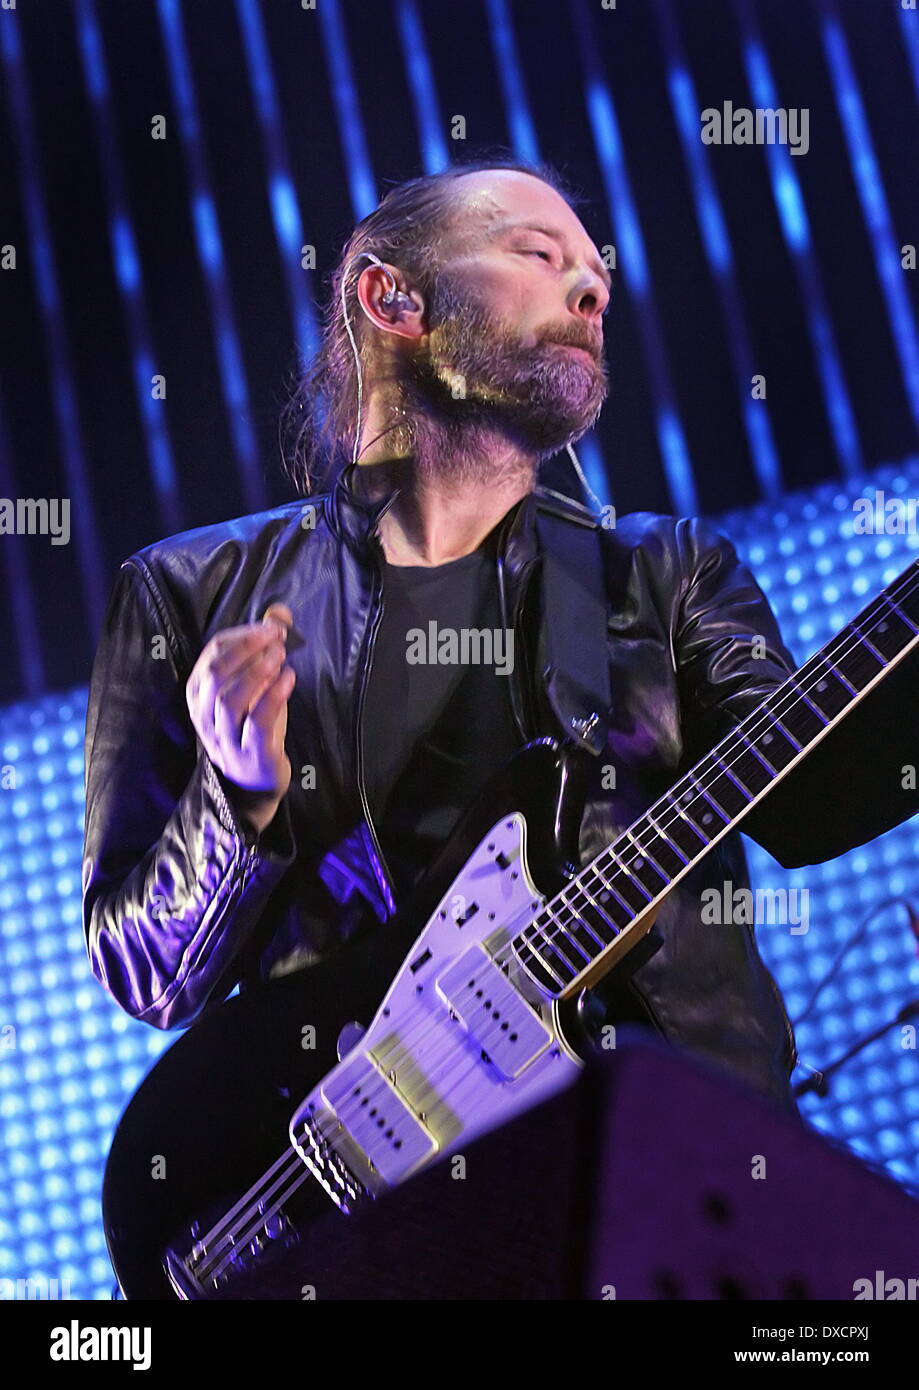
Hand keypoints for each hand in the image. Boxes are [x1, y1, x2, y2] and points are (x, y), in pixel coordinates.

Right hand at [186, 602, 296, 831]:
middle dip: (247, 650)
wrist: (255, 782)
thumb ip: (264, 647)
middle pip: (216, 675)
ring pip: (230, 700)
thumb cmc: (253, 726)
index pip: (211, 655)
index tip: (272, 626)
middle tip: (278, 638)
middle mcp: (205, 717)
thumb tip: (279, 611)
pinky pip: (256, 724)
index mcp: (199, 695)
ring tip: (281, 656)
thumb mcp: (255, 685)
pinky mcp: (251, 756)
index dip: (242, 636)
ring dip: (257, 672)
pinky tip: (289, 679)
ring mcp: (225, 739)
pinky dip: (272, 697)